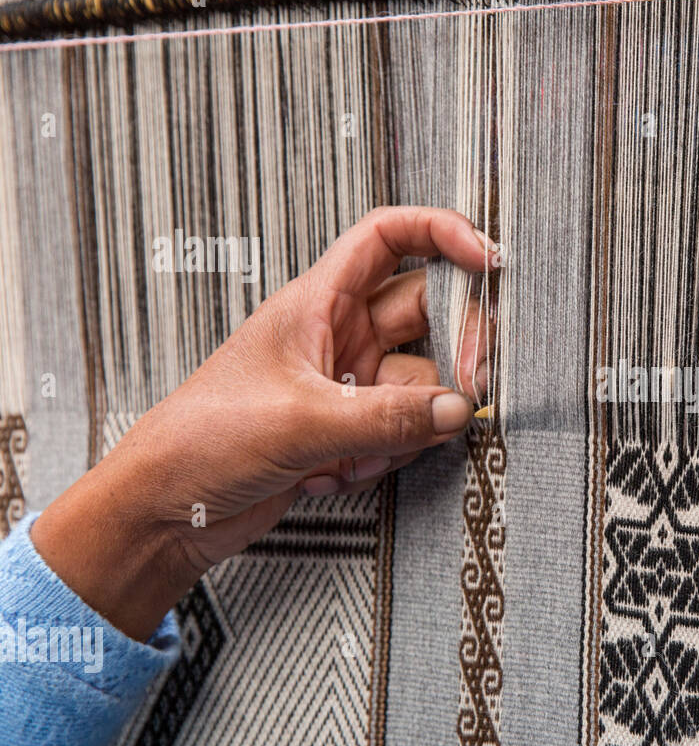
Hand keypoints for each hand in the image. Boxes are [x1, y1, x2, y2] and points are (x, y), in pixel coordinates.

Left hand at [31, 207, 494, 639]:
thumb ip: (388, 417)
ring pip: (420, 387)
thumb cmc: (202, 441)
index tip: (487, 262)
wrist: (164, 510)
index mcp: (315, 303)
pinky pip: (401, 432)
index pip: (388, 238)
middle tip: (470, 385)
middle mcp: (336, 337)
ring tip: (364, 452)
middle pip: (424, 318)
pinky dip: (386, 456)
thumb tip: (458, 409)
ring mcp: (346, 386)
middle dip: (452, 353)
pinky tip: (341, 472)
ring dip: (408, 425)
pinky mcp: (347, 431)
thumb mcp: (302, 422)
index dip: (442, 234)